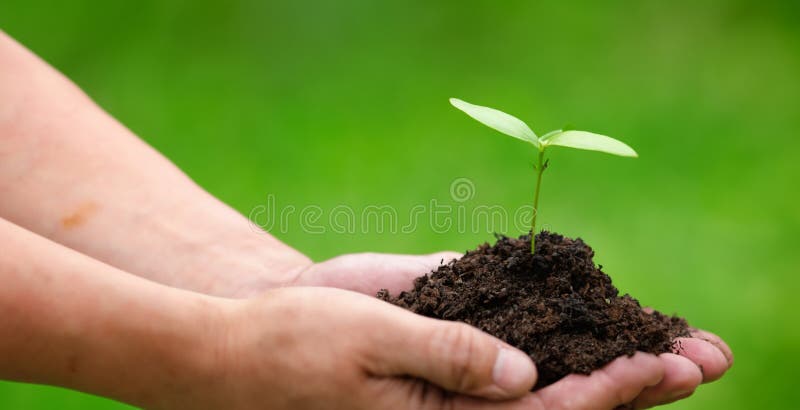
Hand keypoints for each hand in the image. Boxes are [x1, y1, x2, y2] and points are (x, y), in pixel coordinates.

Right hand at [195, 286, 666, 409]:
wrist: (246, 349)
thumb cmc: (296, 340)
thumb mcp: (369, 338)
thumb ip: (448, 356)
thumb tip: (526, 376)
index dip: (608, 389)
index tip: (664, 362)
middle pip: (562, 409)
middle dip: (634, 385)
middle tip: (707, 359)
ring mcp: (452, 392)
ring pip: (547, 389)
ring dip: (612, 366)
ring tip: (676, 346)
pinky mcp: (443, 365)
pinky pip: (513, 363)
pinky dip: (565, 347)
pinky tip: (599, 329)